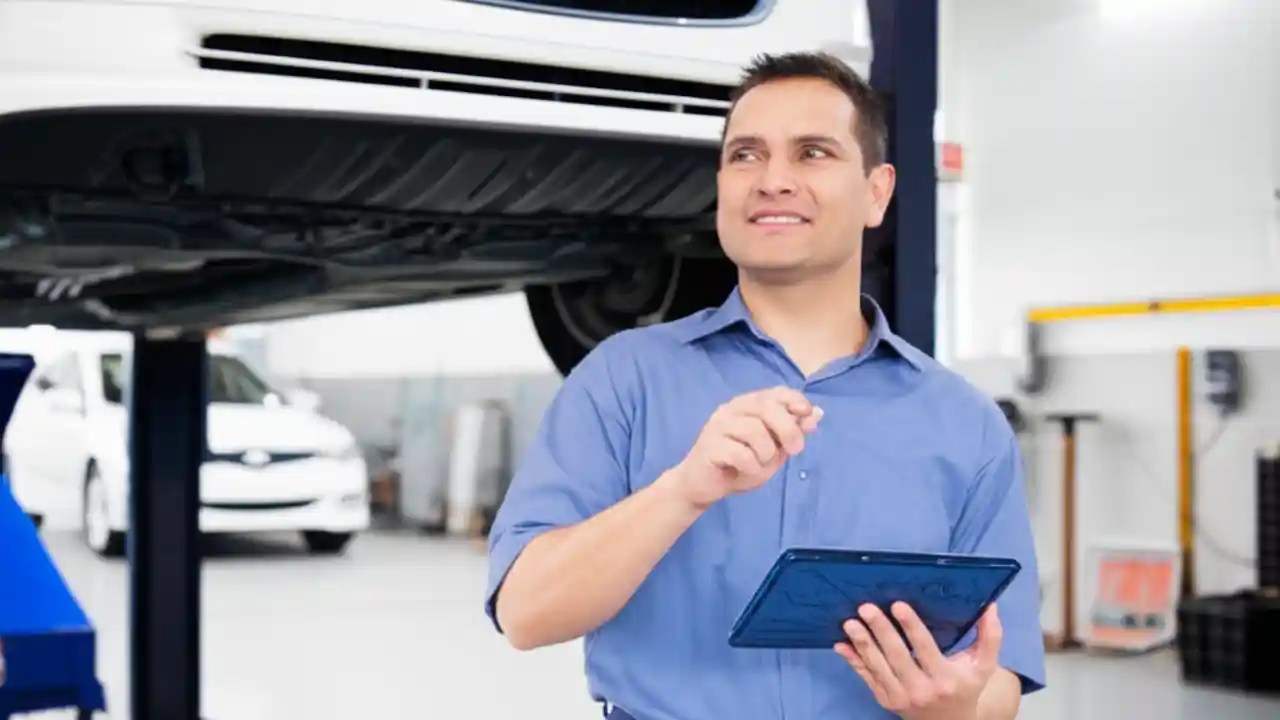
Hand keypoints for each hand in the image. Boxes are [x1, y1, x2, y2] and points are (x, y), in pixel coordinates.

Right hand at [668, 386, 821, 509]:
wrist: (703, 486)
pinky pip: (741, 453)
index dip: (794, 400)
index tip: (807, 414)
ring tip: (760, 464)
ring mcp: (718, 426)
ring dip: (766, 453)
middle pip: (766, 407)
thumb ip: (791, 432)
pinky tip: (744, 471)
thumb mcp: (774, 450)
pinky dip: (751, 467)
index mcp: (748, 405)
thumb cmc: (740, 465)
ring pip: (755, 431)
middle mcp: (731, 410)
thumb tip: (817, 413)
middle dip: (788, 428)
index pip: (775, 393)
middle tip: (795, 450)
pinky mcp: (710, 446)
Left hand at [835, 602, 1002, 719]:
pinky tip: (842, 644)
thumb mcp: (983, 666)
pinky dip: (853, 661)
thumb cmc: (966, 687)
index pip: (925, 649)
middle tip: (866, 607)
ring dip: (862, 643)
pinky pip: (866, 677)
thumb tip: (990, 605)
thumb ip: (990, 637)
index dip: (911, 626)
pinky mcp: (885, 700)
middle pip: (897, 656)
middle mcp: (921, 689)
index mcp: (945, 678)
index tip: (897, 605)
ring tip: (850, 622)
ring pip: (877, 667)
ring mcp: (900, 697)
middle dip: (880, 630)